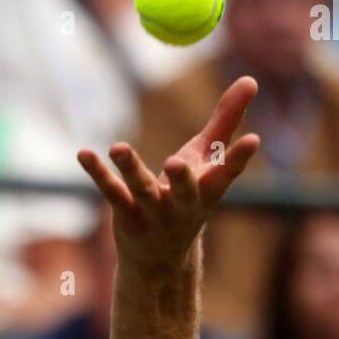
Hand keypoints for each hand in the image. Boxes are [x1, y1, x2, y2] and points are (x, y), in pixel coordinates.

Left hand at [76, 76, 260, 271]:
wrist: (160, 259)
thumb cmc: (188, 198)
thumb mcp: (207, 160)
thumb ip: (226, 121)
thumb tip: (251, 79)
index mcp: (207, 191)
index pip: (226, 174)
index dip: (239, 158)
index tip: (253, 140)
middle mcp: (182, 206)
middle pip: (184, 192)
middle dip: (181, 179)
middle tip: (175, 163)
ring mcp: (153, 213)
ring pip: (142, 190)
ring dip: (131, 169)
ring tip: (118, 148)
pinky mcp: (126, 215)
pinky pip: (112, 192)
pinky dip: (97, 173)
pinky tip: (84, 154)